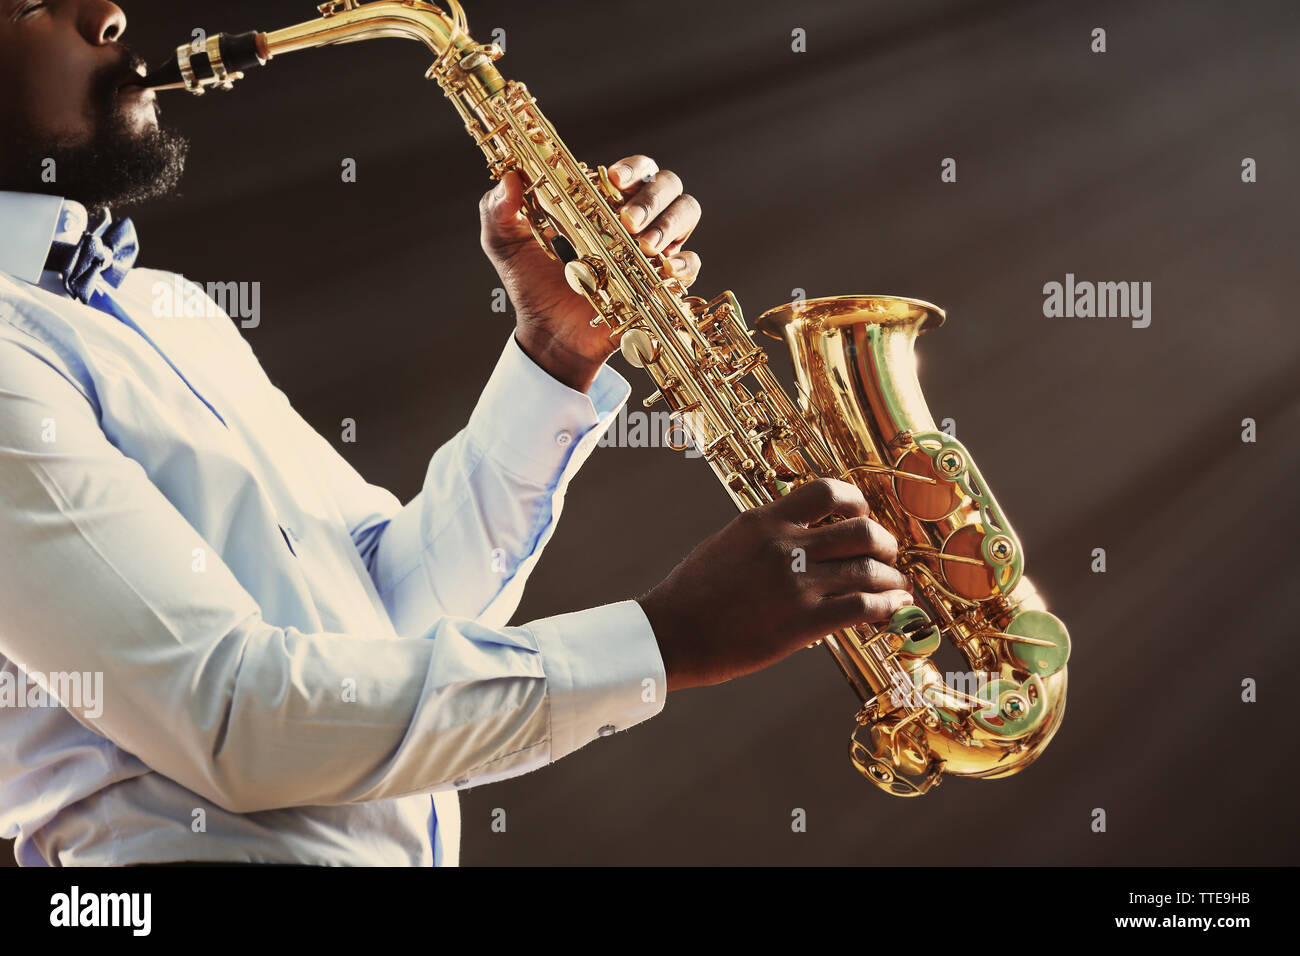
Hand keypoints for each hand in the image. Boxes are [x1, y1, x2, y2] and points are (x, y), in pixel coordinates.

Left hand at [479, 154, 702, 391]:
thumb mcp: (505, 244)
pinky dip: (683, 265)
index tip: (613, 180)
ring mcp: (653, 249)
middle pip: (668, 185)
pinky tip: (662, 271)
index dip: (631, 168)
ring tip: (644, 246)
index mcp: (603, 200)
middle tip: (628, 222)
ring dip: (671, 224)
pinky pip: (691, 265)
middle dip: (653, 198)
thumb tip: (510, 178)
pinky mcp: (663, 282)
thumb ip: (499, 209)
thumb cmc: (531, 284)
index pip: (634, 169)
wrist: (549, 334)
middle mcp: (635, 218)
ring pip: (687, 213)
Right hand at [637, 479, 913, 691]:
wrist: (671, 634)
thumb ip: (764, 536)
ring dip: (891, 579)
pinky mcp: (802, 623)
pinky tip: (893, 610)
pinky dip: (887, 607)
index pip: (826, 492)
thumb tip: (796, 535)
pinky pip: (862, 607)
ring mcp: (797, 584)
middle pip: (861, 531)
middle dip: (884, 544)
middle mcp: (785, 546)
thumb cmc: (690, 596)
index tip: (861, 517)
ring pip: (869, 570)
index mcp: (764, 522)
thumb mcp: (726, 544)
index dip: (856, 502)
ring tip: (895, 588)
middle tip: (885, 556)